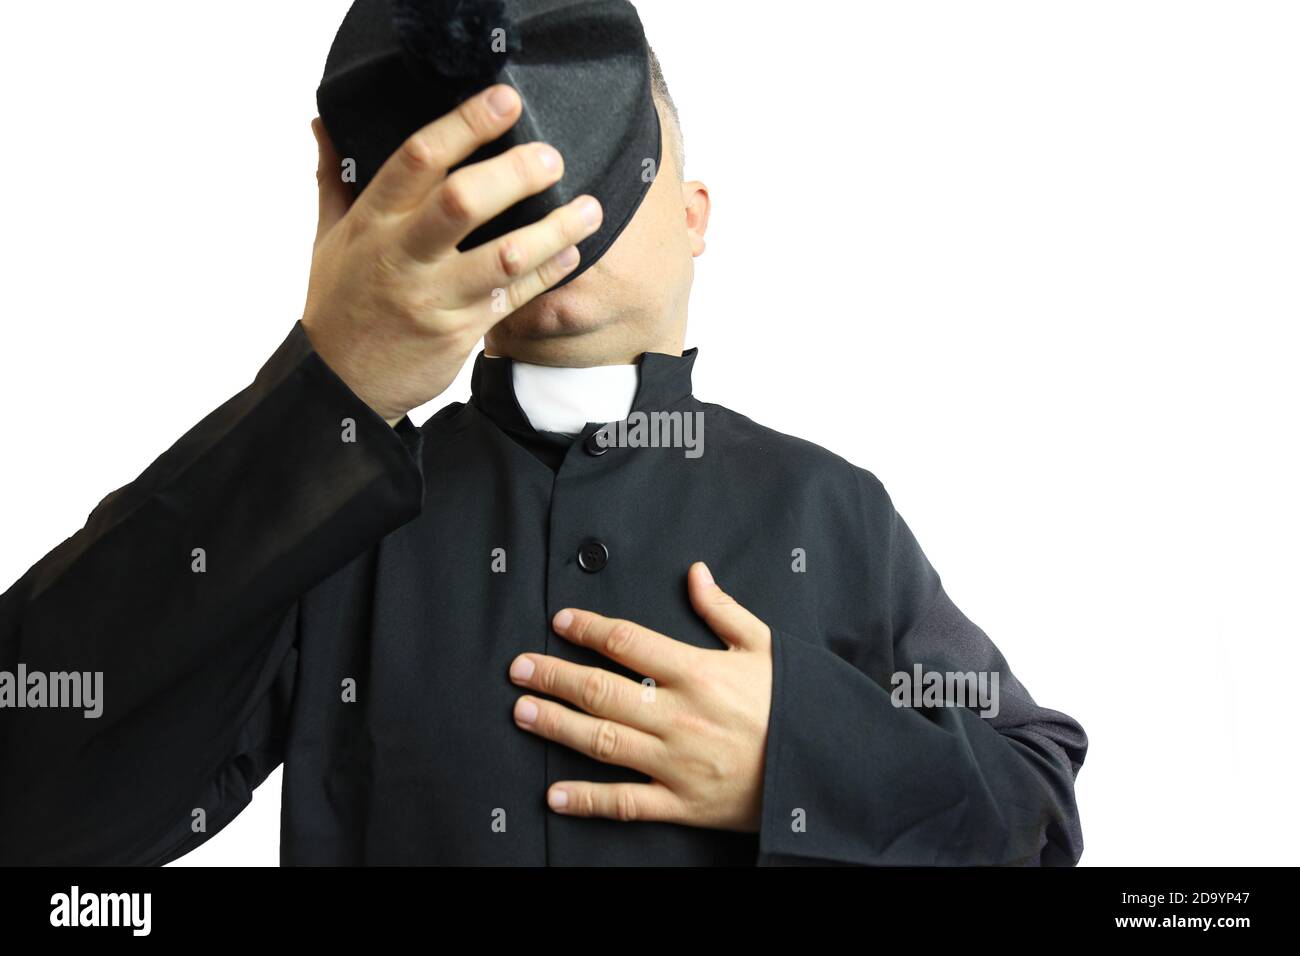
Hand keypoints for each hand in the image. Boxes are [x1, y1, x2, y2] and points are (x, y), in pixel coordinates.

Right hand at [301, 84, 603, 423]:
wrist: (342, 385)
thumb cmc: (339, 304)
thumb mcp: (327, 239)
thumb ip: (335, 179)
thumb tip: (327, 122)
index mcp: (372, 221)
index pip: (418, 159)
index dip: (465, 125)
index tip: (505, 100)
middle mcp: (402, 255)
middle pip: (462, 202)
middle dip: (515, 173)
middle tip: (553, 157)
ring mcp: (434, 296)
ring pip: (503, 255)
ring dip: (553, 229)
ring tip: (589, 207)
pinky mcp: (460, 332)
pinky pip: (515, 297)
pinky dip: (549, 273)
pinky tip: (573, 253)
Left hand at [508, 562, 773, 831]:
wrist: (825, 769)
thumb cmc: (795, 706)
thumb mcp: (766, 647)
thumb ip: (723, 610)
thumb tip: (695, 573)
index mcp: (699, 672)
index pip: (628, 642)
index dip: (589, 629)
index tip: (561, 620)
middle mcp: (680, 716)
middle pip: (601, 690)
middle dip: (554, 676)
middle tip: (518, 667)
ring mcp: (676, 763)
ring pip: (601, 741)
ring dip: (556, 725)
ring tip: (522, 712)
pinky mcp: (681, 804)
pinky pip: (625, 802)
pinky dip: (586, 801)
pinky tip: (554, 794)